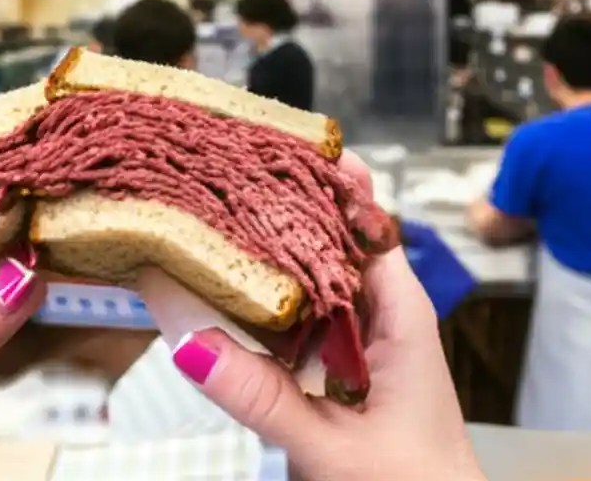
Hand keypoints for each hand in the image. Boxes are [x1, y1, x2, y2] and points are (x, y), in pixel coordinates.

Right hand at [139, 151, 484, 480]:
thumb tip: (189, 345)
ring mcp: (348, 339)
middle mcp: (376, 314)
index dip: (320, 179)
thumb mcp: (333, 448)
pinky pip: (283, 318)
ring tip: (196, 213)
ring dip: (256, 251)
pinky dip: (249, 301)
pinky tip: (207, 287)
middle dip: (272, 205)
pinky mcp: (323, 367)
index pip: (363, 222)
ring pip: (299, 276)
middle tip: (210, 170)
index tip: (270, 141)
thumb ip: (263, 399)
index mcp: (401, 314)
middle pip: (322, 239)